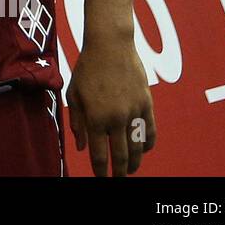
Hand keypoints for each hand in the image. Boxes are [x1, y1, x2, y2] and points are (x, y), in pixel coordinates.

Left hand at [67, 36, 156, 175]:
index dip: (100, 170)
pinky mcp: (147, 104)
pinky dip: (148, 144)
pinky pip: (151, 131)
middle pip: (121, 155)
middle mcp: (116, 118)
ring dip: (134, 162)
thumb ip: (77, 122)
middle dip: (118, 172)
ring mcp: (134, 112)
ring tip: (130, 170)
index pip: (99, 153)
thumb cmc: (87, 68)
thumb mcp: (74, 94)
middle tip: (117, 179)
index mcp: (95, 117)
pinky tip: (144, 150)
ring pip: (137, 147)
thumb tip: (81, 147)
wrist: (110, 45)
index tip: (101, 178)